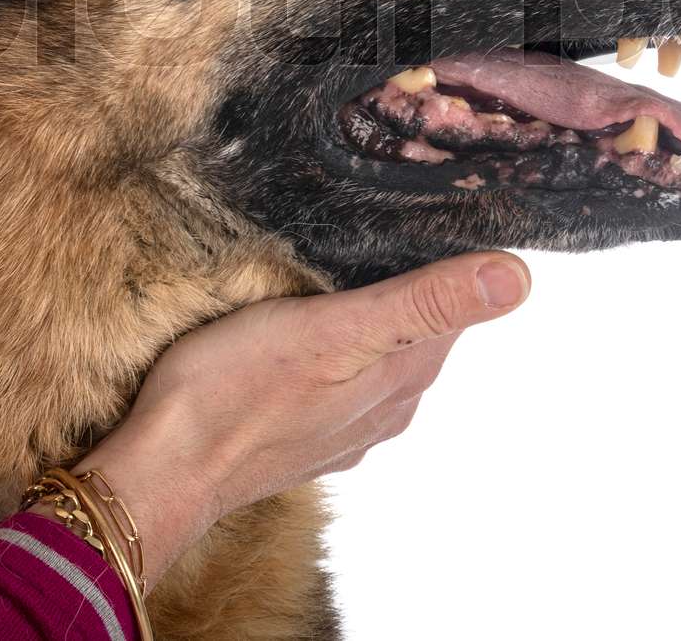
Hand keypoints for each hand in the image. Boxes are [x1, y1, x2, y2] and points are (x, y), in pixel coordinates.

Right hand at [34, 252, 530, 583]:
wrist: (163, 473)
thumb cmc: (235, 391)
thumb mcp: (335, 328)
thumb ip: (424, 303)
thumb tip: (518, 279)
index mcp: (404, 372)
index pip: (459, 303)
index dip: (453, 254)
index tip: (438, 207)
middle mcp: (388, 405)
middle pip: (424, 328)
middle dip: (417, 280)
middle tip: (392, 220)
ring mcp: (348, 425)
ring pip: (383, 353)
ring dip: (378, 313)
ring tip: (352, 263)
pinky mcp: (307, 433)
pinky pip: (344, 379)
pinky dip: (342, 347)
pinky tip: (316, 330)